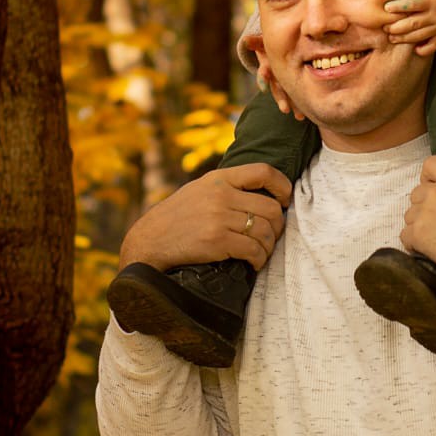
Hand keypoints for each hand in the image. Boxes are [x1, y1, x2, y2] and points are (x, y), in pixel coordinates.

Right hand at [120, 163, 291, 273]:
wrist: (150, 240)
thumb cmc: (177, 217)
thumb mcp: (199, 190)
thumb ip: (227, 187)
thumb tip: (263, 194)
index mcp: (219, 178)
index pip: (263, 171)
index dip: (282, 186)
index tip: (285, 200)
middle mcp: (221, 195)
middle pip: (271, 208)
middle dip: (278, 226)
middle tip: (272, 236)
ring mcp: (219, 218)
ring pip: (265, 231)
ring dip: (269, 247)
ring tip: (262, 253)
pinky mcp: (217, 241)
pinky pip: (253, 250)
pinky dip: (259, 260)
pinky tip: (253, 263)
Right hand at [248, 38, 304, 119]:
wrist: (269, 53)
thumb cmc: (268, 47)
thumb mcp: (262, 44)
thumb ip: (255, 42)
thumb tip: (246, 39)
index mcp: (267, 66)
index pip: (264, 72)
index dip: (265, 77)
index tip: (269, 81)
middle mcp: (273, 78)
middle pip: (276, 89)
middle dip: (281, 99)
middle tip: (285, 109)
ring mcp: (280, 84)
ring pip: (286, 96)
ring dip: (292, 106)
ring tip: (300, 117)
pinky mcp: (288, 86)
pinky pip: (294, 96)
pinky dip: (298, 106)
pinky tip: (304, 116)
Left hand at [384, 0, 435, 56]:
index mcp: (431, 1)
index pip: (413, 4)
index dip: (399, 7)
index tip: (387, 8)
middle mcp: (435, 15)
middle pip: (414, 23)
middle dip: (398, 27)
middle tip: (385, 27)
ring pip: (420, 36)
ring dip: (405, 39)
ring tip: (392, 38)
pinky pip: (434, 45)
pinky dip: (425, 50)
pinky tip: (415, 50)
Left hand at [400, 156, 435, 283]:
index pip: (431, 165)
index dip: (431, 177)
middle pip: (418, 193)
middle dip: (426, 205)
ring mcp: (425, 214)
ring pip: (410, 215)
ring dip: (420, 224)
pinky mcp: (418, 236)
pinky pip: (406, 236)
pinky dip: (415, 243)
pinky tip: (430, 249)